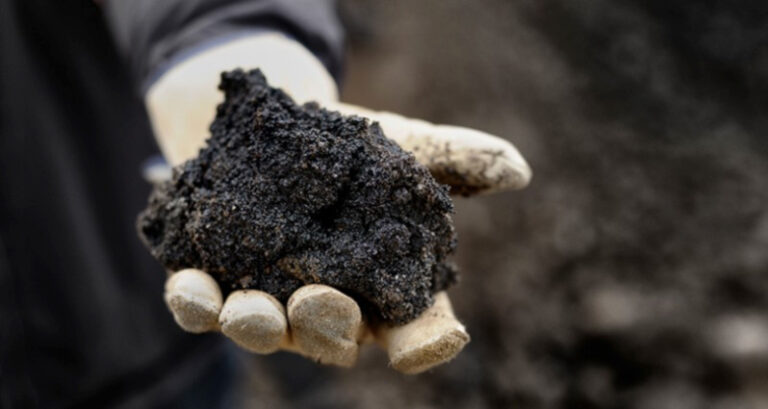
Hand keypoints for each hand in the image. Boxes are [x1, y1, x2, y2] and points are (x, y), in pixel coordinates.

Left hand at [145, 32, 530, 372]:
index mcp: (383, 287)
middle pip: (334, 336)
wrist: (268, 127)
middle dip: (327, 325)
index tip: (432, 341)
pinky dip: (196, 302)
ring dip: (257, 326)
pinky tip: (191, 287)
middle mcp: (330, 306)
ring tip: (249, 309)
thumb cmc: (348, 149)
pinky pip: (203, 307)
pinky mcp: (215, 284)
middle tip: (320, 301)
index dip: (424, 340)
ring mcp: (270, 301)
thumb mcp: (401, 146)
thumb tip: (517, 169)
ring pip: (266, 330)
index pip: (415, 327)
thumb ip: (454, 158)